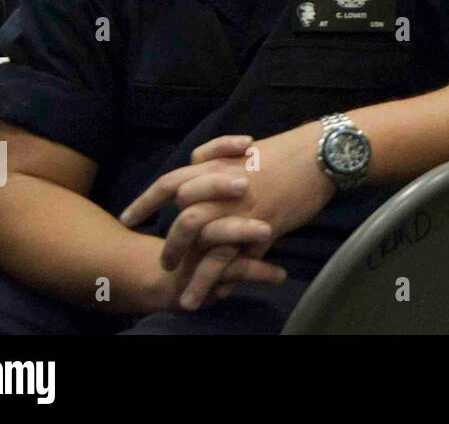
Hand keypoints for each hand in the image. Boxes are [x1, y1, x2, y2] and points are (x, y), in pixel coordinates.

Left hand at [121, 129, 331, 308]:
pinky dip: (227, 279)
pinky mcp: (264, 227)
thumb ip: (217, 160)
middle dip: (172, 245)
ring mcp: (243, 209)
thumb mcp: (243, 150)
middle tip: (166, 263)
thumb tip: (197, 165)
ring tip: (185, 298)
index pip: (169, 183)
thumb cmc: (286, 151)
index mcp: (216, 166)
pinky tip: (220, 295)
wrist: (320, 154)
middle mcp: (224, 188)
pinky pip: (238, 259)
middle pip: (184, 218)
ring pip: (207, 243)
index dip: (145, 201)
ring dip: (194, 274)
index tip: (128, 218)